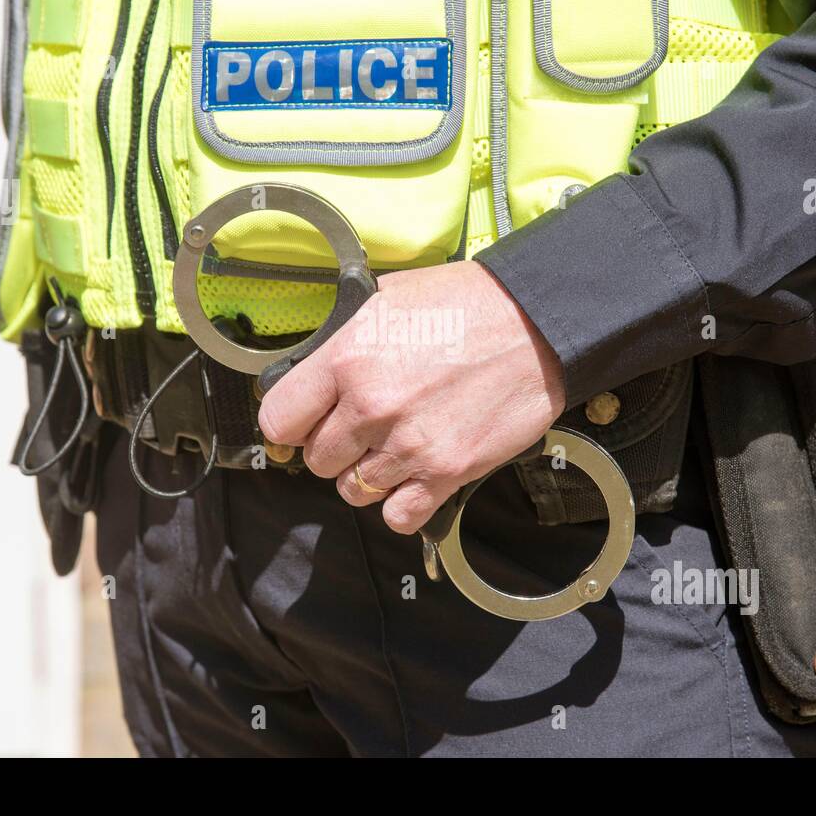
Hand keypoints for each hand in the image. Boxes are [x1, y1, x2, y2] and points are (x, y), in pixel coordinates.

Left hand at [258, 260, 565, 533]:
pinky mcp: (447, 472)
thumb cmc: (468, 304)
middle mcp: (372, 406)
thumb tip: (311, 369)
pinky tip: (415, 474)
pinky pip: (398, 515)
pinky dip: (403, 502)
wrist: (537, 322)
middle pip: (317, 461)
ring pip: (354, 490)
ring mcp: (409, 444)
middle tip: (364, 427)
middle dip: (335, 446)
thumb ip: (342, 340)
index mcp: (347, 358)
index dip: (292, 422)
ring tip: (396, 445)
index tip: (304, 422)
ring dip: (369, 474)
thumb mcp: (386, 299)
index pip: (279, 419)